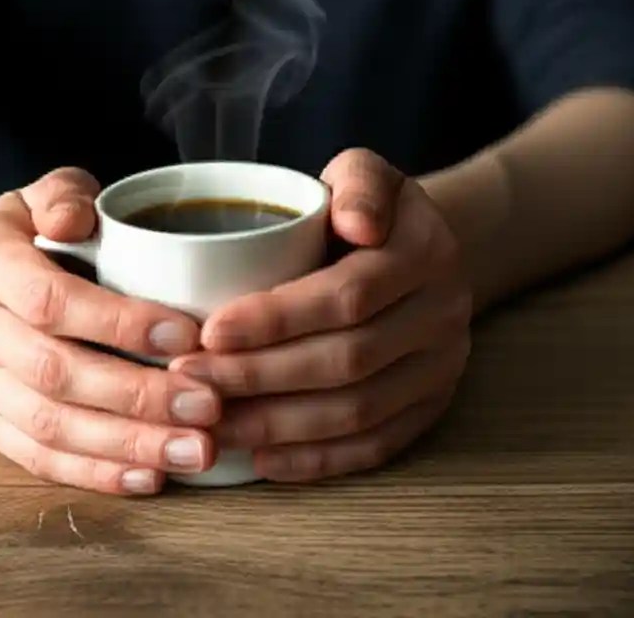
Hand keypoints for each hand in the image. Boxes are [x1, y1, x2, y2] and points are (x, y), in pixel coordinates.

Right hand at [0, 168, 221, 494]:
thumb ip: (63, 194)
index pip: (49, 300)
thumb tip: (78, 219)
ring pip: (49, 426)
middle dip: (137, 396)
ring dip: (128, 444)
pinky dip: (97, 473)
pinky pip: (38, 459)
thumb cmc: (27, 233)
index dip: (118, 321)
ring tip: (198, 449)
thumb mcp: (41, 194)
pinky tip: (152, 476)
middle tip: (209, 405)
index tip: (186, 334)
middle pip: (54, 373)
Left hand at [171, 149, 472, 481]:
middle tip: (190, 383)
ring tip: (210, 425)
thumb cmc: (363, 212)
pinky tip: (260, 460)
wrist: (423, 253)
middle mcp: (443, 315)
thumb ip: (358, 184)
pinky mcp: (430, 408)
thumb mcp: (363, 172)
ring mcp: (442, 369)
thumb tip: (357, 223)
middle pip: (346, 361)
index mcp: (425, 252)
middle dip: (259, 377)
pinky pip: (374, 447)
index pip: (346, 294)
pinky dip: (316, 461)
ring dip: (277, 426)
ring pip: (358, 412)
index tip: (208, 331)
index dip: (275, 319)